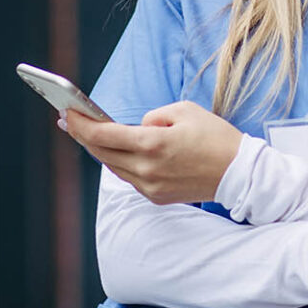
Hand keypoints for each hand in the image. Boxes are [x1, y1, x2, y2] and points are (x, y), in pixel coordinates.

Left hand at [62, 101, 243, 204]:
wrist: (239, 173)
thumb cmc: (214, 137)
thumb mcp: (184, 110)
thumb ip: (152, 116)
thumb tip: (137, 128)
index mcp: (153, 144)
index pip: (104, 134)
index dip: (82, 123)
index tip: (68, 113)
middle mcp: (147, 169)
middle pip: (102, 152)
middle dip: (83, 135)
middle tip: (69, 120)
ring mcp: (150, 186)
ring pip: (113, 166)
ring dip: (99, 150)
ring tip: (88, 134)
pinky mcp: (157, 196)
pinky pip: (129, 177)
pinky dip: (119, 162)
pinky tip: (114, 151)